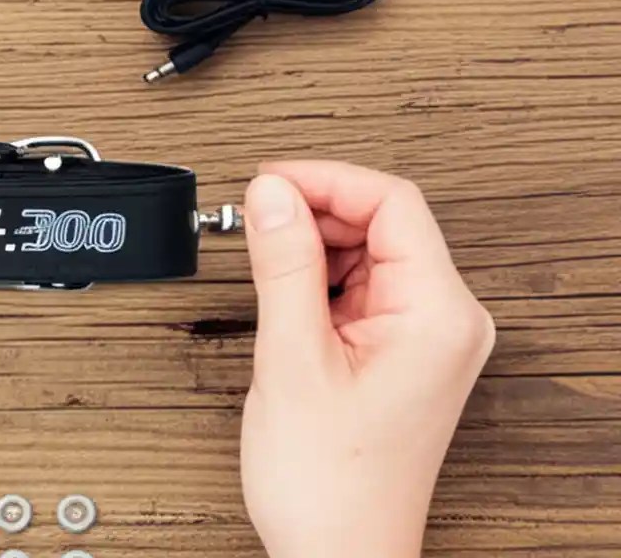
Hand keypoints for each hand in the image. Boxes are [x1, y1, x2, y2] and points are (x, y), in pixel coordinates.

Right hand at [239, 162, 494, 557]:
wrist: (337, 552)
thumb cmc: (330, 485)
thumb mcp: (292, 359)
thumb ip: (283, 265)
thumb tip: (271, 194)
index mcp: (438, 315)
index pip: (393, 202)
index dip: (325, 180)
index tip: (269, 181)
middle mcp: (445, 321)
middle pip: (382, 222)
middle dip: (314, 212)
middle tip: (255, 218)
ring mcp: (426, 338)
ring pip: (367, 253)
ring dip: (312, 247)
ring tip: (263, 266)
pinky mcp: (401, 353)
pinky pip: (361, 289)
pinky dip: (317, 281)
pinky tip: (284, 299)